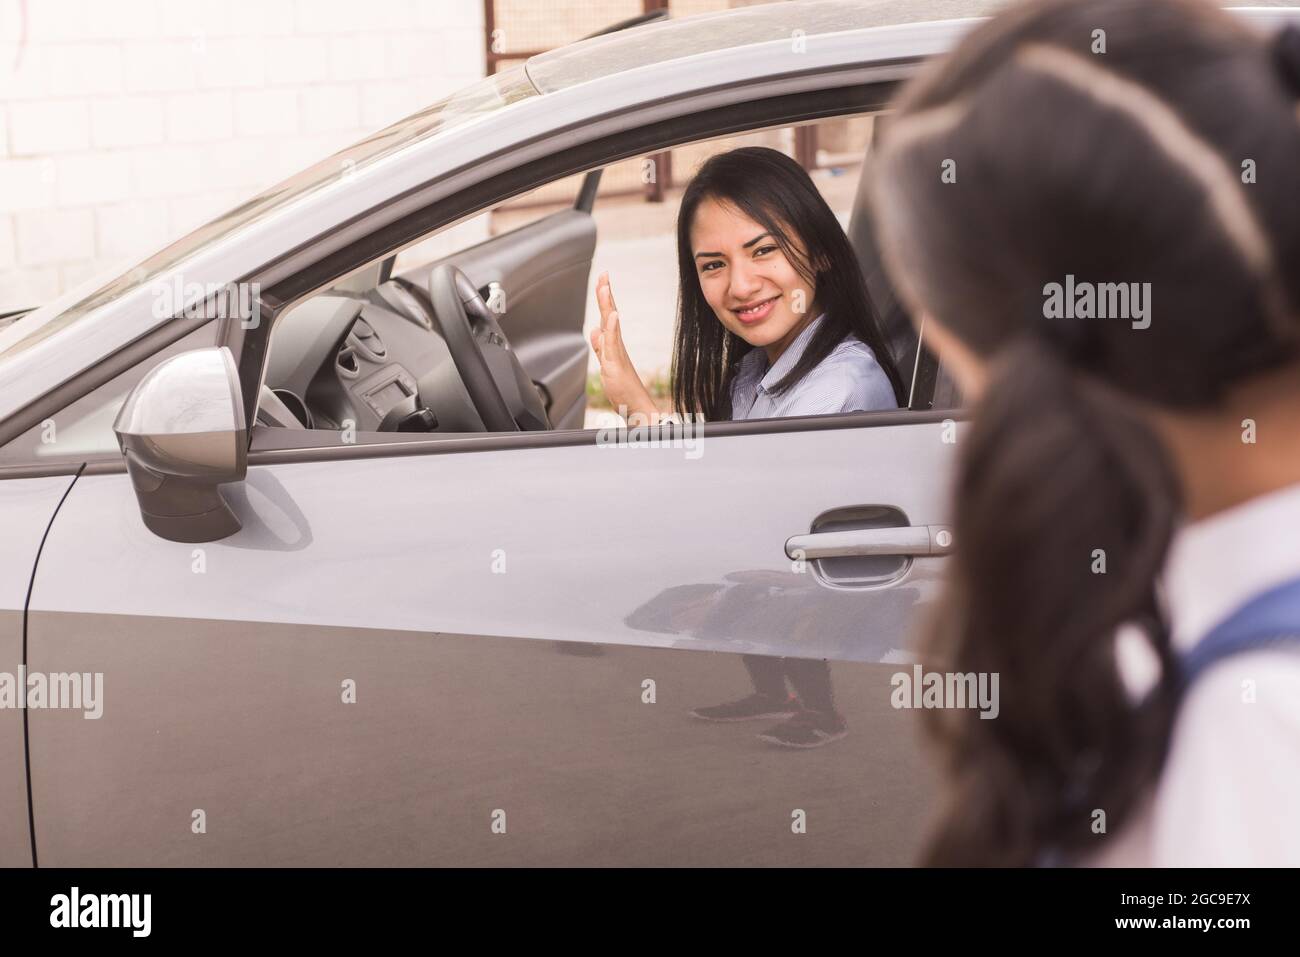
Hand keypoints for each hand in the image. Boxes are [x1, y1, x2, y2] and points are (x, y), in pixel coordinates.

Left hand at [590, 271, 659, 423]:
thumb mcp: (606, 364)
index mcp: (613, 343)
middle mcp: (616, 344)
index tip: (603, 279)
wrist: (634, 406)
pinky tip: (612, 315)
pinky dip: (612, 328)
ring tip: (605, 287)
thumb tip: (595, 330)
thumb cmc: (622, 388)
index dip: (604, 297)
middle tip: (605, 274)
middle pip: (609, 314)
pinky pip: (613, 343)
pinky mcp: (617, 363)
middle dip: (606, 293)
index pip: (607, 316)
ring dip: (607, 305)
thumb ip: (601, 347)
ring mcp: (617, 353)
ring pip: (610, 324)